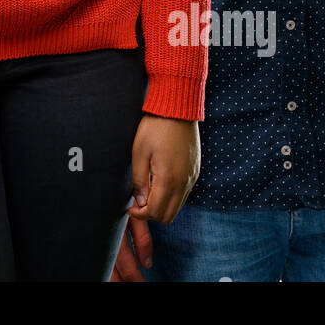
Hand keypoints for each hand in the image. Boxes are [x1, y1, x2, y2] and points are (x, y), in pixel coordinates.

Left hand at [112, 114, 199, 281]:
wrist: (178, 108)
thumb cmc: (155, 127)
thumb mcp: (139, 152)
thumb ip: (139, 180)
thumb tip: (140, 201)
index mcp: (168, 179)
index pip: (155, 212)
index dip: (140, 214)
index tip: (129, 207)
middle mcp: (184, 182)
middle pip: (168, 216)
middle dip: (151, 213)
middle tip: (138, 200)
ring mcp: (192, 177)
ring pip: (178, 206)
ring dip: (162, 205)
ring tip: (147, 189)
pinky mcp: (195, 171)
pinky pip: (184, 194)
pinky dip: (172, 196)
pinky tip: (159, 181)